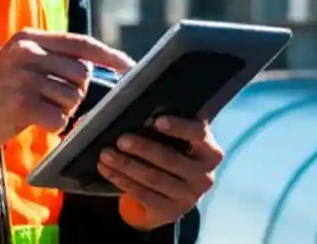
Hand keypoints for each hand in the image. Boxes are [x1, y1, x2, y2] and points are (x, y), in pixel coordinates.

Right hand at [0, 29, 134, 152]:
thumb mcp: (18, 63)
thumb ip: (51, 60)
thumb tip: (95, 69)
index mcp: (30, 38)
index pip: (81, 43)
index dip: (109, 56)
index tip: (129, 67)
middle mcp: (29, 51)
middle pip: (82, 74)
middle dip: (76, 94)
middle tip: (52, 103)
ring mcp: (25, 76)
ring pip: (73, 98)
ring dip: (63, 112)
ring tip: (37, 111)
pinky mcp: (23, 102)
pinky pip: (59, 119)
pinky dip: (53, 127)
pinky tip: (33, 123)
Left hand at [97, 116, 223, 231]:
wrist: (180, 190)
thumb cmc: (178, 152)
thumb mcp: (182, 138)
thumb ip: (172, 124)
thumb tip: (143, 105)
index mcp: (210, 152)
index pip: (197, 135)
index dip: (178, 128)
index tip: (157, 121)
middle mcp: (204, 176)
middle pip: (171, 160)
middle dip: (143, 149)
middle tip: (120, 139)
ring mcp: (189, 197)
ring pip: (154, 179)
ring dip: (126, 166)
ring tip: (106, 154)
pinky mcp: (171, 212)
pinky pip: (143, 195)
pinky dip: (122, 181)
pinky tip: (108, 171)